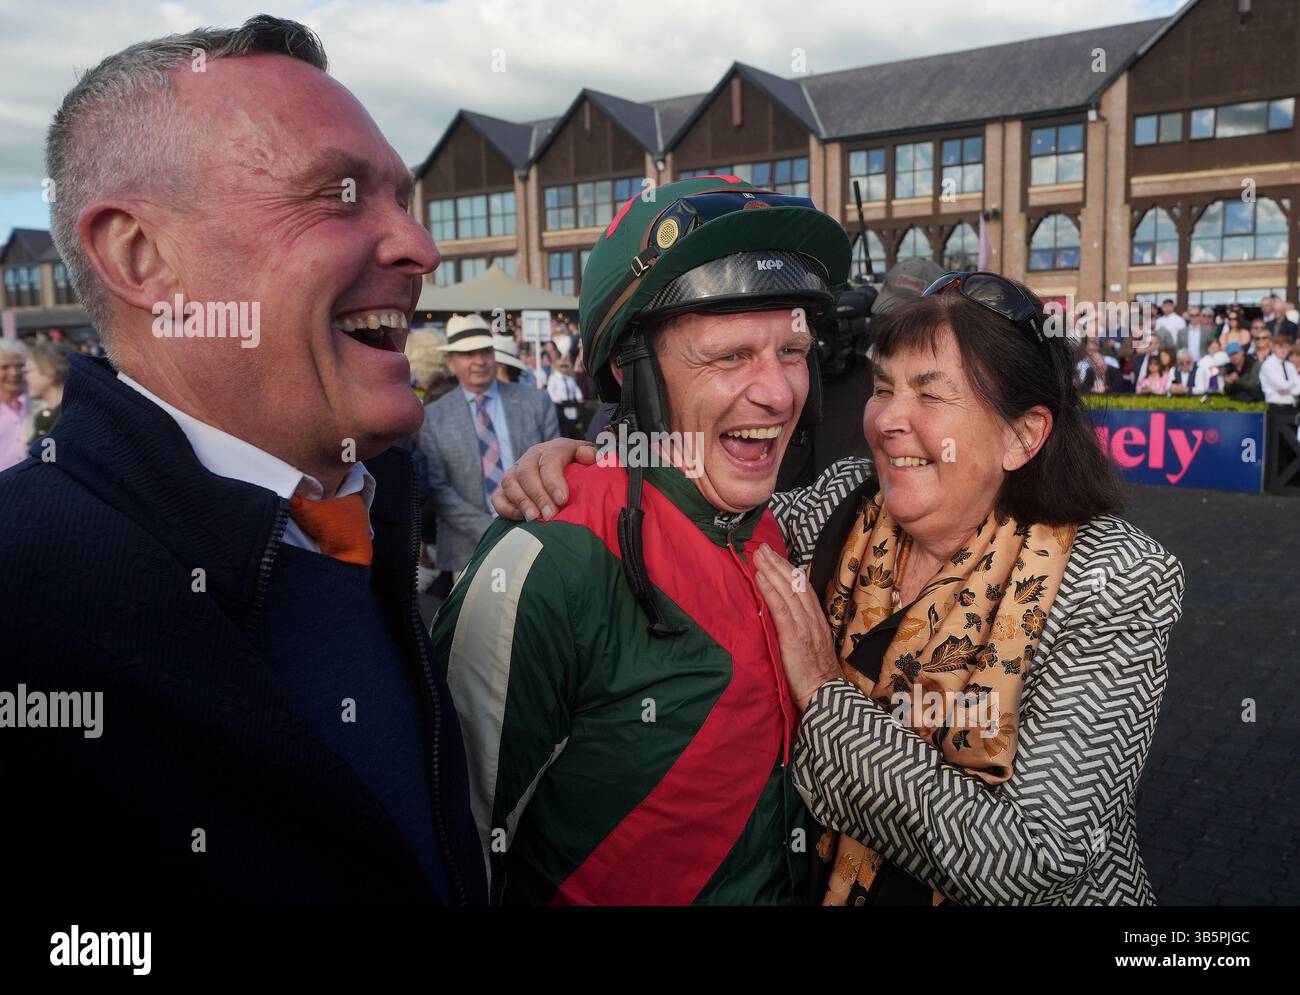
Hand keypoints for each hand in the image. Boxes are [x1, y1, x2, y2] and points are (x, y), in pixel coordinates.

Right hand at [492, 438, 597, 519]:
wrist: (566, 473)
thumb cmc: (581, 471)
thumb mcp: (591, 461)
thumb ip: (593, 456)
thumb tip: (587, 456)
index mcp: (553, 449)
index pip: (549, 460)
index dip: (553, 480)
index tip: (562, 500)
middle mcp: (531, 458)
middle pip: (526, 472)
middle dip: (538, 495)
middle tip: (549, 515)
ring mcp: (515, 472)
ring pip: (509, 482)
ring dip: (521, 501)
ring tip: (534, 519)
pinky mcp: (504, 489)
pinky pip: (497, 497)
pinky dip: (506, 508)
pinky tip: (522, 519)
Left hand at [752, 543, 841, 710]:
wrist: (825, 696)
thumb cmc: (815, 677)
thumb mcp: (810, 648)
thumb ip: (799, 631)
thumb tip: (782, 619)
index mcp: (817, 621)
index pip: (803, 588)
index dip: (789, 570)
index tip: (775, 556)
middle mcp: (812, 619)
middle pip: (796, 584)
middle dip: (778, 563)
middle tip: (762, 547)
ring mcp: (804, 627)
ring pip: (789, 591)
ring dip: (772, 570)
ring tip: (758, 555)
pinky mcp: (794, 638)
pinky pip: (781, 610)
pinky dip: (771, 591)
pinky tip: (760, 578)